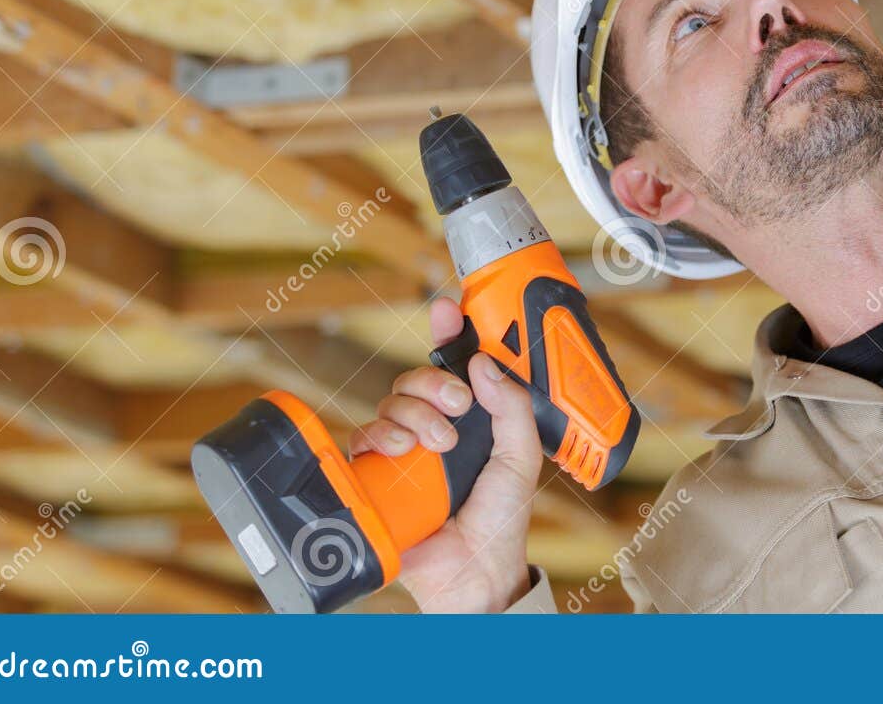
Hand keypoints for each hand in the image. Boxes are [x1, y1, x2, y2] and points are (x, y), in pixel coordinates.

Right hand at [349, 297, 544, 612]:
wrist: (473, 573)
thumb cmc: (500, 521)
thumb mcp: (521, 458)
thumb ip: (510, 407)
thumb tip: (483, 363)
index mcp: (474, 419)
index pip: (457, 365)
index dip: (449, 333)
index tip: (447, 309)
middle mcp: (437, 429)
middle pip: (417, 378)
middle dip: (434, 383)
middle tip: (457, 408)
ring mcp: (405, 451)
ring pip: (390, 402)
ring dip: (413, 413)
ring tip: (437, 445)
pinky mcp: (377, 475)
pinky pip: (362, 438)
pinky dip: (379, 434)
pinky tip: (400, 449)